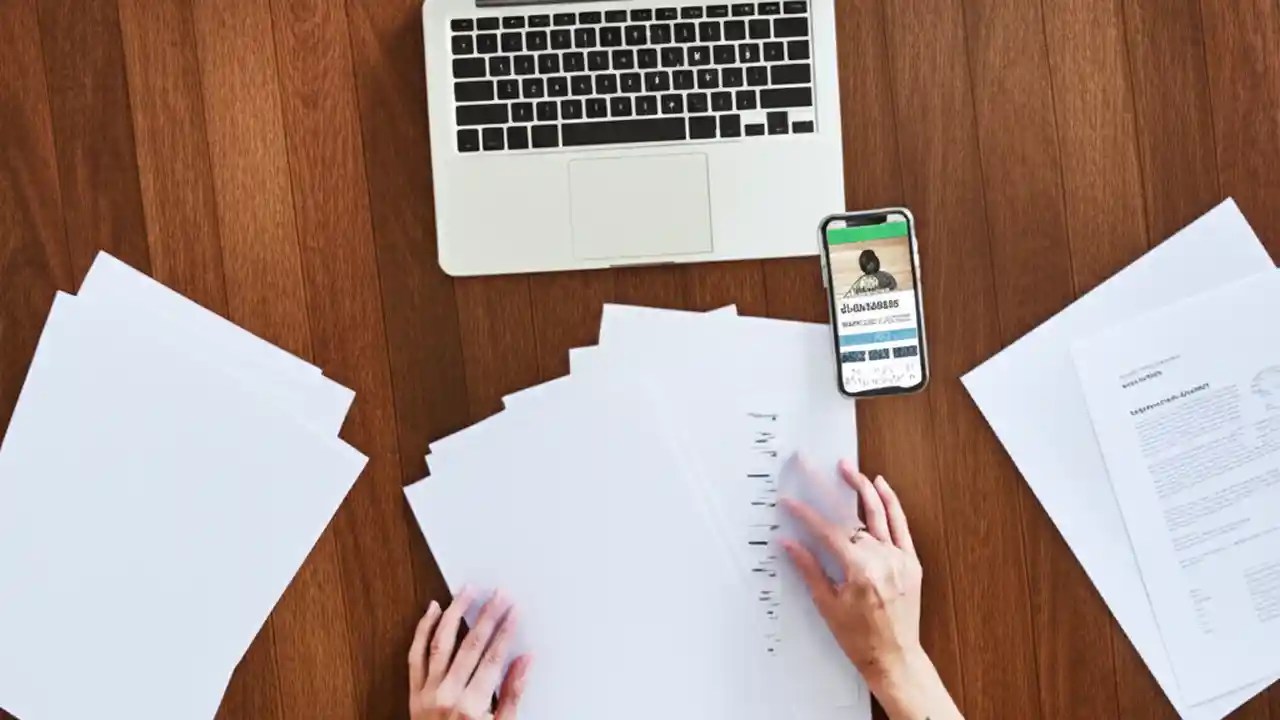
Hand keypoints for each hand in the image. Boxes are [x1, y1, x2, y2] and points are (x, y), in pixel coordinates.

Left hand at [408, 588, 532, 719]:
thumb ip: (512, 695)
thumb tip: (525, 661)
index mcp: (472, 707)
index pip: (493, 658)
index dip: (506, 631)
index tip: (514, 610)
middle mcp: (447, 695)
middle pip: (470, 645)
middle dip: (487, 615)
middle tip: (498, 593)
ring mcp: (427, 692)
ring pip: (440, 642)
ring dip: (454, 613)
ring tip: (466, 592)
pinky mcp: (414, 692)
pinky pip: (415, 654)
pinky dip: (422, 630)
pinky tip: (432, 610)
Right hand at [781, 461, 960, 719]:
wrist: (895, 657)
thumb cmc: (860, 639)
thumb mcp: (827, 605)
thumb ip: (809, 569)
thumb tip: (789, 544)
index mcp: (860, 571)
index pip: (828, 532)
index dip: (806, 514)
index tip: (790, 501)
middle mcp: (882, 560)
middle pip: (851, 517)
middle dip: (830, 491)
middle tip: (815, 468)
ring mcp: (899, 558)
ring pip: (878, 513)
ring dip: (862, 487)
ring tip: (847, 468)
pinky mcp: (911, 561)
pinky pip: (901, 525)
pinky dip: (892, 504)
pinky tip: (881, 486)